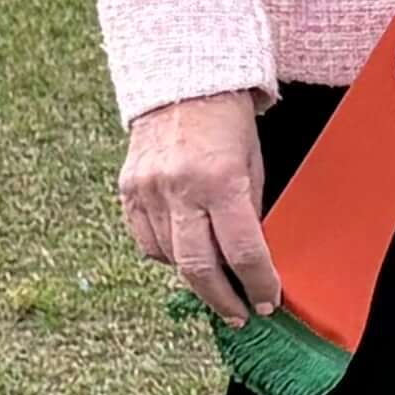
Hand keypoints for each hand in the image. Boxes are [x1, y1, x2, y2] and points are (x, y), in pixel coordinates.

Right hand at [122, 91, 283, 317]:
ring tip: (217, 288)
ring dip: (196, 280)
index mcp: (220, 179)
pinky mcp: (128, 190)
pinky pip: (146, 242)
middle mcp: (179, 188)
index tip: (267, 302)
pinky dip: (167, 256)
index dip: (258, 284)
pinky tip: (186, 256)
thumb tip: (253, 263)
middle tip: (239, 315)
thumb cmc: (228, 121)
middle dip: (223, 299)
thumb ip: (250, 213)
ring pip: (170, 259)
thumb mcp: (254, 164)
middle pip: (199, 267)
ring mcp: (148, 190)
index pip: (243, 251)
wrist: (181, 79)